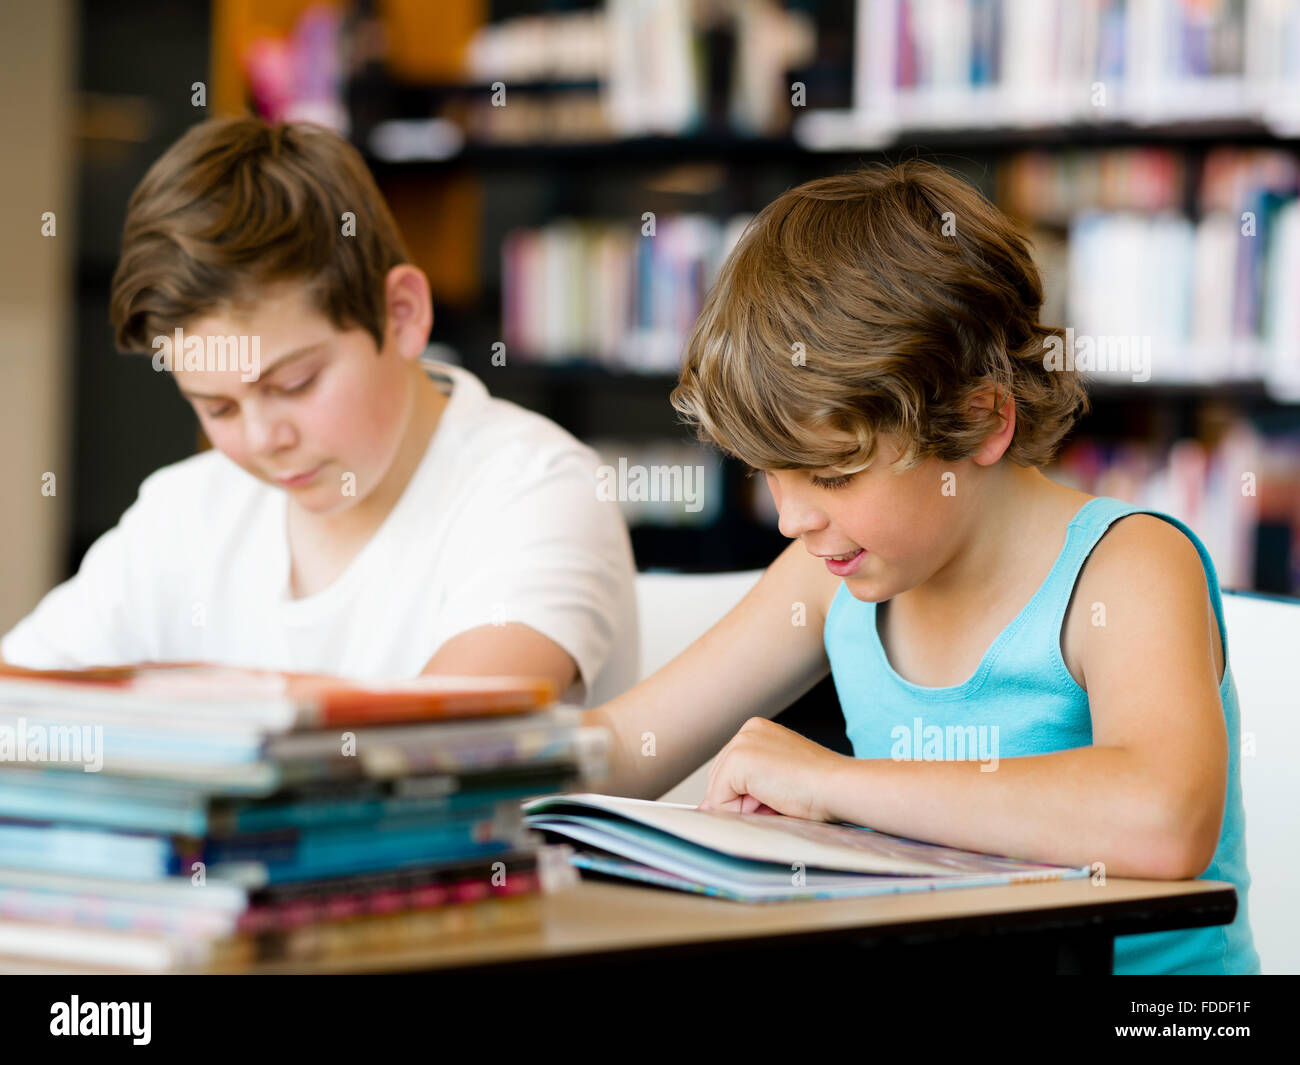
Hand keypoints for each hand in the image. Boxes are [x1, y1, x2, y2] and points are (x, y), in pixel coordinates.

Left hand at [697, 717, 848, 822]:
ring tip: (778, 799)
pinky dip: (738, 811)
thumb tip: (706, 807)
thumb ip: (743, 791)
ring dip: (742, 807)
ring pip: (717, 790)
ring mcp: (742, 742)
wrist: (839, 787)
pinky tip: (770, 799)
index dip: (749, 796)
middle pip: (719, 780)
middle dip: (742, 801)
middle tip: (780, 800)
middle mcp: (748, 730)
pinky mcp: (738, 759)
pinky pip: (718, 800)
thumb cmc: (819, 791)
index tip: (780, 795)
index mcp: (759, 731)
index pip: (731, 772)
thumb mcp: (776, 785)